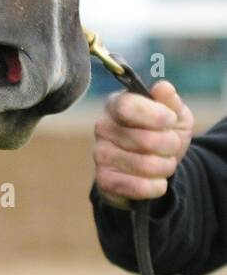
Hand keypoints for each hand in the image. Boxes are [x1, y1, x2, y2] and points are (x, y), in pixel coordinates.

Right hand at [93, 80, 193, 209]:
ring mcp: (100, 154)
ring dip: (165, 167)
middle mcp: (103, 127)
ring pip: (144, 165)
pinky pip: (136, 187)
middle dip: (169, 146)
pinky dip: (155, 186)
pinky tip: (156, 181)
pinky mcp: (104, 180)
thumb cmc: (162, 135)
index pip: (127, 105)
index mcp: (116, 104)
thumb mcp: (174, 115)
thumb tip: (163, 87)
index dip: (155, 115)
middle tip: (171, 146)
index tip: (171, 120)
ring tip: (165, 163)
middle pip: (145, 139)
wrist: (155, 169)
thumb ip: (170, 101)